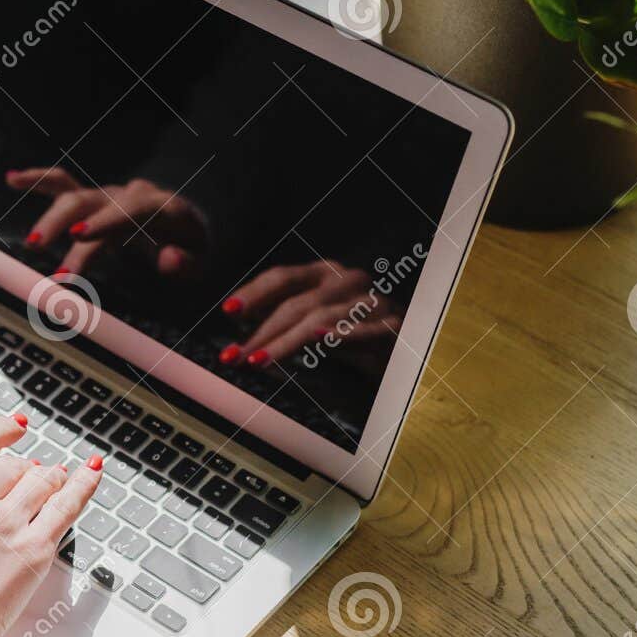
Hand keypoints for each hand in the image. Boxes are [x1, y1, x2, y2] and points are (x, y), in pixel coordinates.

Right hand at [0, 414, 102, 636]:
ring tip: (55, 475)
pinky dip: (84, 483)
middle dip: (19, 466)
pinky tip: (92, 472)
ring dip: (49, 474)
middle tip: (25, 471)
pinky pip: (69, 504)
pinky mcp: (34, 548)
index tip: (10, 427)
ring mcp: (8, 520)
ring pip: (41, 479)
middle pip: (10, 464)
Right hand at [5, 167, 207, 277]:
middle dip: (64, 221)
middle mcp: (130, 196)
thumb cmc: (191, 247)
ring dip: (50, 217)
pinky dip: (37, 180)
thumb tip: (168, 259)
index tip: (80, 236)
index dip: (105, 220)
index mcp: (161, 207)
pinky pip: (63, 185)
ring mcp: (108, 197)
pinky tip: (12, 178)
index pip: (131, 208)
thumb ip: (189, 263)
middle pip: (92, 201)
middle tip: (42, 246)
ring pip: (73, 196)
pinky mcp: (93, 203)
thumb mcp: (202, 260)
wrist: (187, 227)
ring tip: (32, 242)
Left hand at [219, 261, 399, 370]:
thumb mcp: (314, 327)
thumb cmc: (354, 339)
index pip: (283, 278)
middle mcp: (348, 281)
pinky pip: (366, 329)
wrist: (408, 354)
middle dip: (262, 333)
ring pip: (322, 318)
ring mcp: (372, 301)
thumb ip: (283, 322)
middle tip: (236, 356)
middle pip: (297, 303)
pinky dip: (342, 333)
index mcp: (325, 275)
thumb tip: (241, 328)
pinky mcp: (394, 327)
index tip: (228, 311)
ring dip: (285, 342)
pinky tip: (319, 338)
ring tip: (260, 360)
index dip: (253, 293)